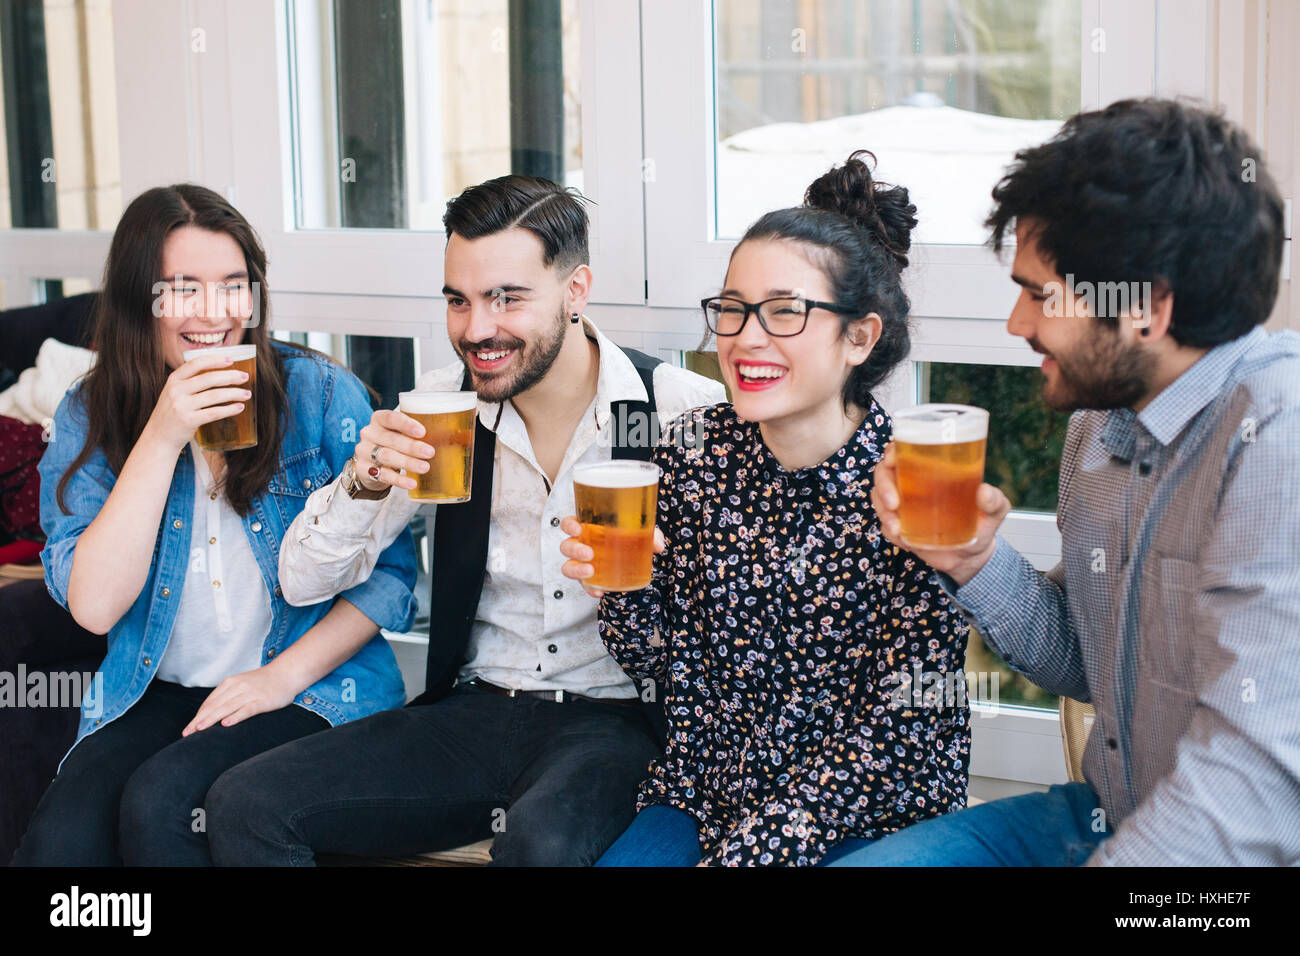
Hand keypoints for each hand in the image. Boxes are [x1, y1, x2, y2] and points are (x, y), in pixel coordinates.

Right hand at [142, 351, 251, 451]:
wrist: (158, 437)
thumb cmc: (171, 413)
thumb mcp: (174, 393)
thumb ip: (189, 383)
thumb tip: (219, 373)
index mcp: (173, 380)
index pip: (196, 363)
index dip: (215, 360)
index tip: (231, 359)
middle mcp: (176, 390)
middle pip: (209, 378)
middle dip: (230, 376)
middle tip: (245, 377)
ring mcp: (181, 406)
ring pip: (214, 395)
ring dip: (234, 393)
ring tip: (247, 394)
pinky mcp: (188, 421)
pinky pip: (214, 413)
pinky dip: (229, 409)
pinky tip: (239, 407)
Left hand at [181, 666, 299, 735]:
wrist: (286, 673)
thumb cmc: (264, 682)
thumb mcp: (243, 684)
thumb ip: (228, 695)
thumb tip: (212, 712)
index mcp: (230, 683)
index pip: (210, 702)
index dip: (198, 715)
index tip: (188, 728)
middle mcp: (237, 687)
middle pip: (215, 706)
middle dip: (199, 720)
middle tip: (187, 732)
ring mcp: (249, 694)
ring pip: (226, 708)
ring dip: (211, 719)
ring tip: (200, 729)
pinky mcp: (261, 701)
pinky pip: (246, 710)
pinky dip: (235, 717)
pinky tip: (226, 724)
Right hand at [354, 408, 436, 491]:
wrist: (371, 463)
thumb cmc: (393, 444)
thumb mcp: (401, 433)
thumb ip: (418, 433)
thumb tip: (455, 436)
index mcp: (378, 419)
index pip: (390, 418)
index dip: (406, 424)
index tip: (422, 431)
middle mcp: (369, 433)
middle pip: (391, 439)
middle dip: (412, 446)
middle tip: (430, 452)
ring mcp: (364, 452)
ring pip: (387, 456)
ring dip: (407, 462)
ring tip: (425, 467)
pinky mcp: (363, 469)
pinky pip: (383, 475)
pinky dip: (399, 480)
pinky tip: (412, 483)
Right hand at [559, 515, 665, 598]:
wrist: (635, 561)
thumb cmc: (631, 540)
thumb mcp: (643, 534)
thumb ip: (651, 535)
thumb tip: (657, 545)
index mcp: (590, 529)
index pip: (571, 524)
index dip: (569, 525)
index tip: (578, 528)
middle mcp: (583, 545)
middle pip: (567, 546)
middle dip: (574, 549)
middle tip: (589, 553)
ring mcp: (584, 564)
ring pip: (568, 566)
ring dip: (576, 569)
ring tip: (590, 571)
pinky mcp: (590, 579)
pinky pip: (584, 585)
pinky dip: (590, 589)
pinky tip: (599, 591)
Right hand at [870, 440, 1011, 586]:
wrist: (971, 556)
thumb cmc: (981, 524)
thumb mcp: (995, 510)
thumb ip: (994, 501)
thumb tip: (984, 492)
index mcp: (931, 469)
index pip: (904, 451)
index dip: (892, 451)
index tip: (893, 459)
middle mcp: (912, 483)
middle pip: (884, 473)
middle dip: (884, 486)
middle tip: (894, 503)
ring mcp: (903, 505)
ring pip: (878, 498)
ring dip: (882, 511)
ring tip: (897, 527)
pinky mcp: (899, 526)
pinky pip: (884, 525)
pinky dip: (889, 530)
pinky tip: (903, 537)